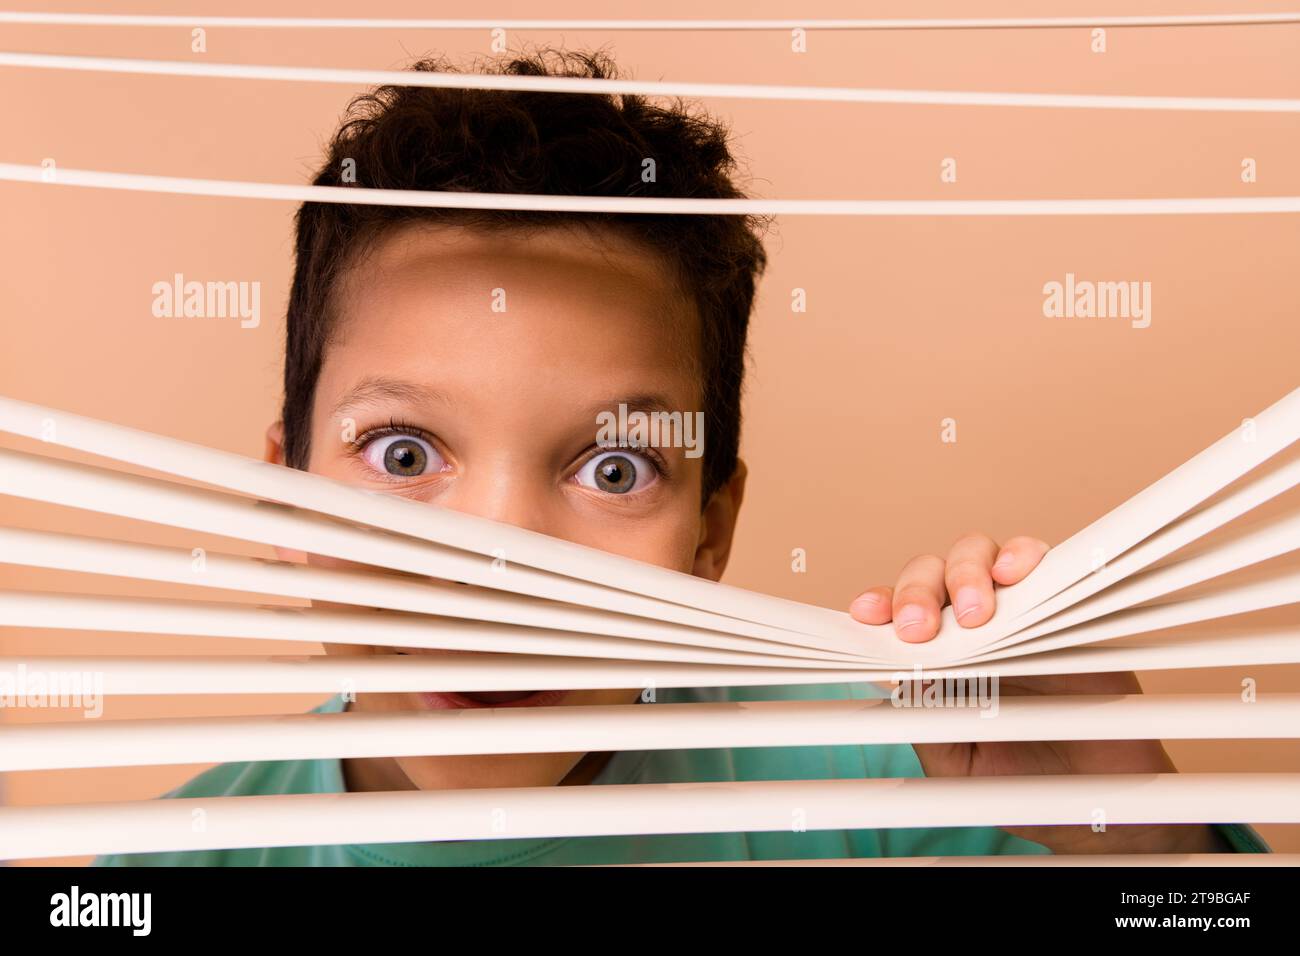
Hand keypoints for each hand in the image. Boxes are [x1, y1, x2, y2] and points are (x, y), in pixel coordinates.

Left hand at [849, 532, 1228, 854]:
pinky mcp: (1065, 608)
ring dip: (968, 572)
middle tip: (921, 628)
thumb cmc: (1018, 783)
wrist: (1095, 803)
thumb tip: (897, 668)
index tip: (868, 615)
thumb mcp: (955, 760)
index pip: (898, 613)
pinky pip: (1043, 563)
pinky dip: (1024, 556)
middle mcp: (970, 627)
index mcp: (935, 656)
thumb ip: (926, 715)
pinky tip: (1013, 572)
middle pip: (932, 575)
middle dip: (918, 591)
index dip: (881, 604)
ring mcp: (1017, 612)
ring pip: (980, 557)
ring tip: (974, 610)